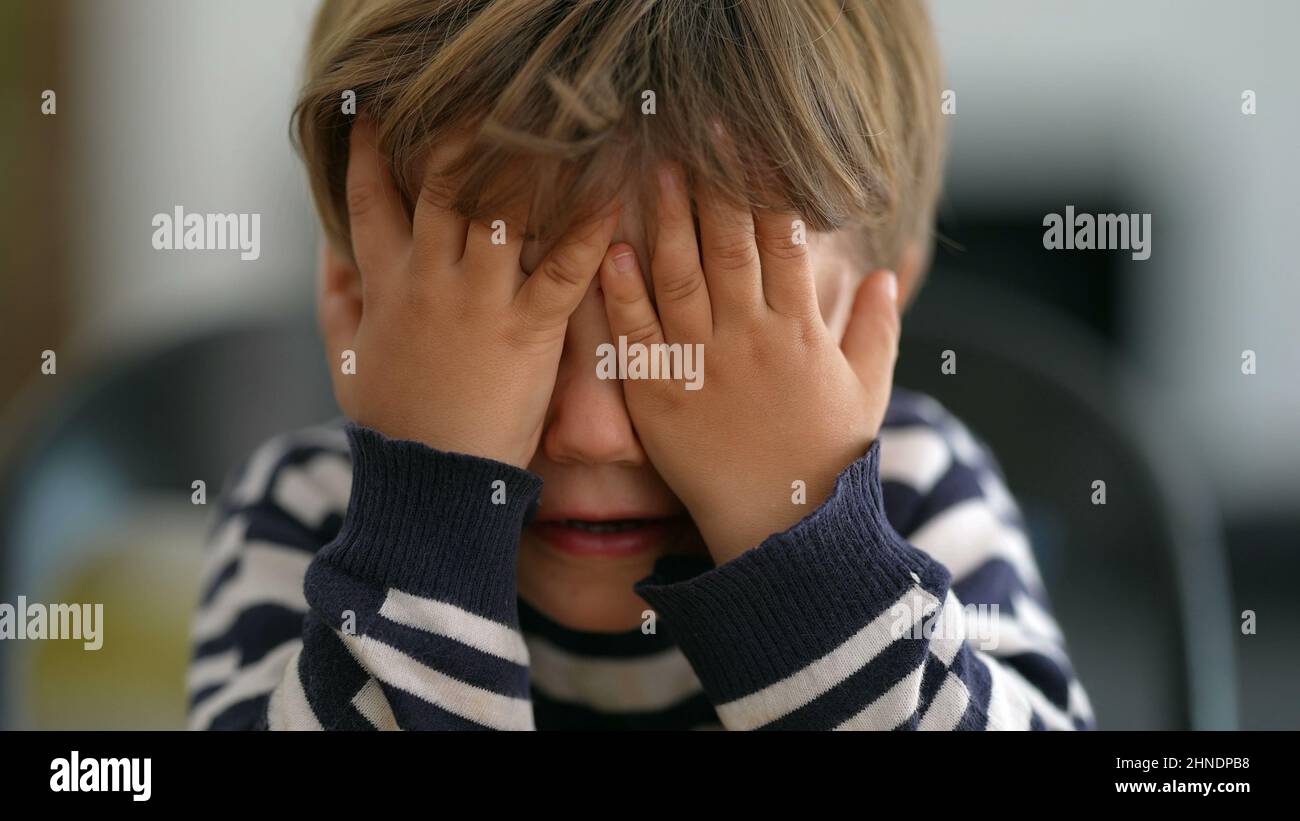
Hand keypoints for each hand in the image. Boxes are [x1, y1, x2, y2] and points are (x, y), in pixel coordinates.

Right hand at [321, 120, 618, 467]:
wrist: (434, 479)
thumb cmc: (393, 419)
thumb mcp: (345, 354)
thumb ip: (335, 292)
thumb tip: (327, 241)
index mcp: (385, 281)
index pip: (368, 198)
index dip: (371, 148)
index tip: (376, 109)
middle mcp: (431, 278)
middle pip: (443, 185)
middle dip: (460, 132)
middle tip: (481, 95)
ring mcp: (481, 300)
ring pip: (501, 210)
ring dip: (527, 160)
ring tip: (549, 120)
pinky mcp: (529, 329)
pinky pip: (562, 268)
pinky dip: (588, 230)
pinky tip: (610, 192)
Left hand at [597, 162, 901, 562]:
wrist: (783, 531)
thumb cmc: (826, 461)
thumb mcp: (867, 393)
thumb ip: (878, 331)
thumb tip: (890, 275)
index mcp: (800, 331)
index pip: (784, 241)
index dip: (769, 186)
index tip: (755, 142)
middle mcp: (750, 337)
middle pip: (730, 243)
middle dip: (716, 182)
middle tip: (698, 130)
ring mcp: (702, 364)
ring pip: (681, 275)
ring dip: (668, 219)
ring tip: (655, 169)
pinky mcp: (660, 394)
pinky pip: (639, 334)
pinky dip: (624, 291)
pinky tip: (615, 249)